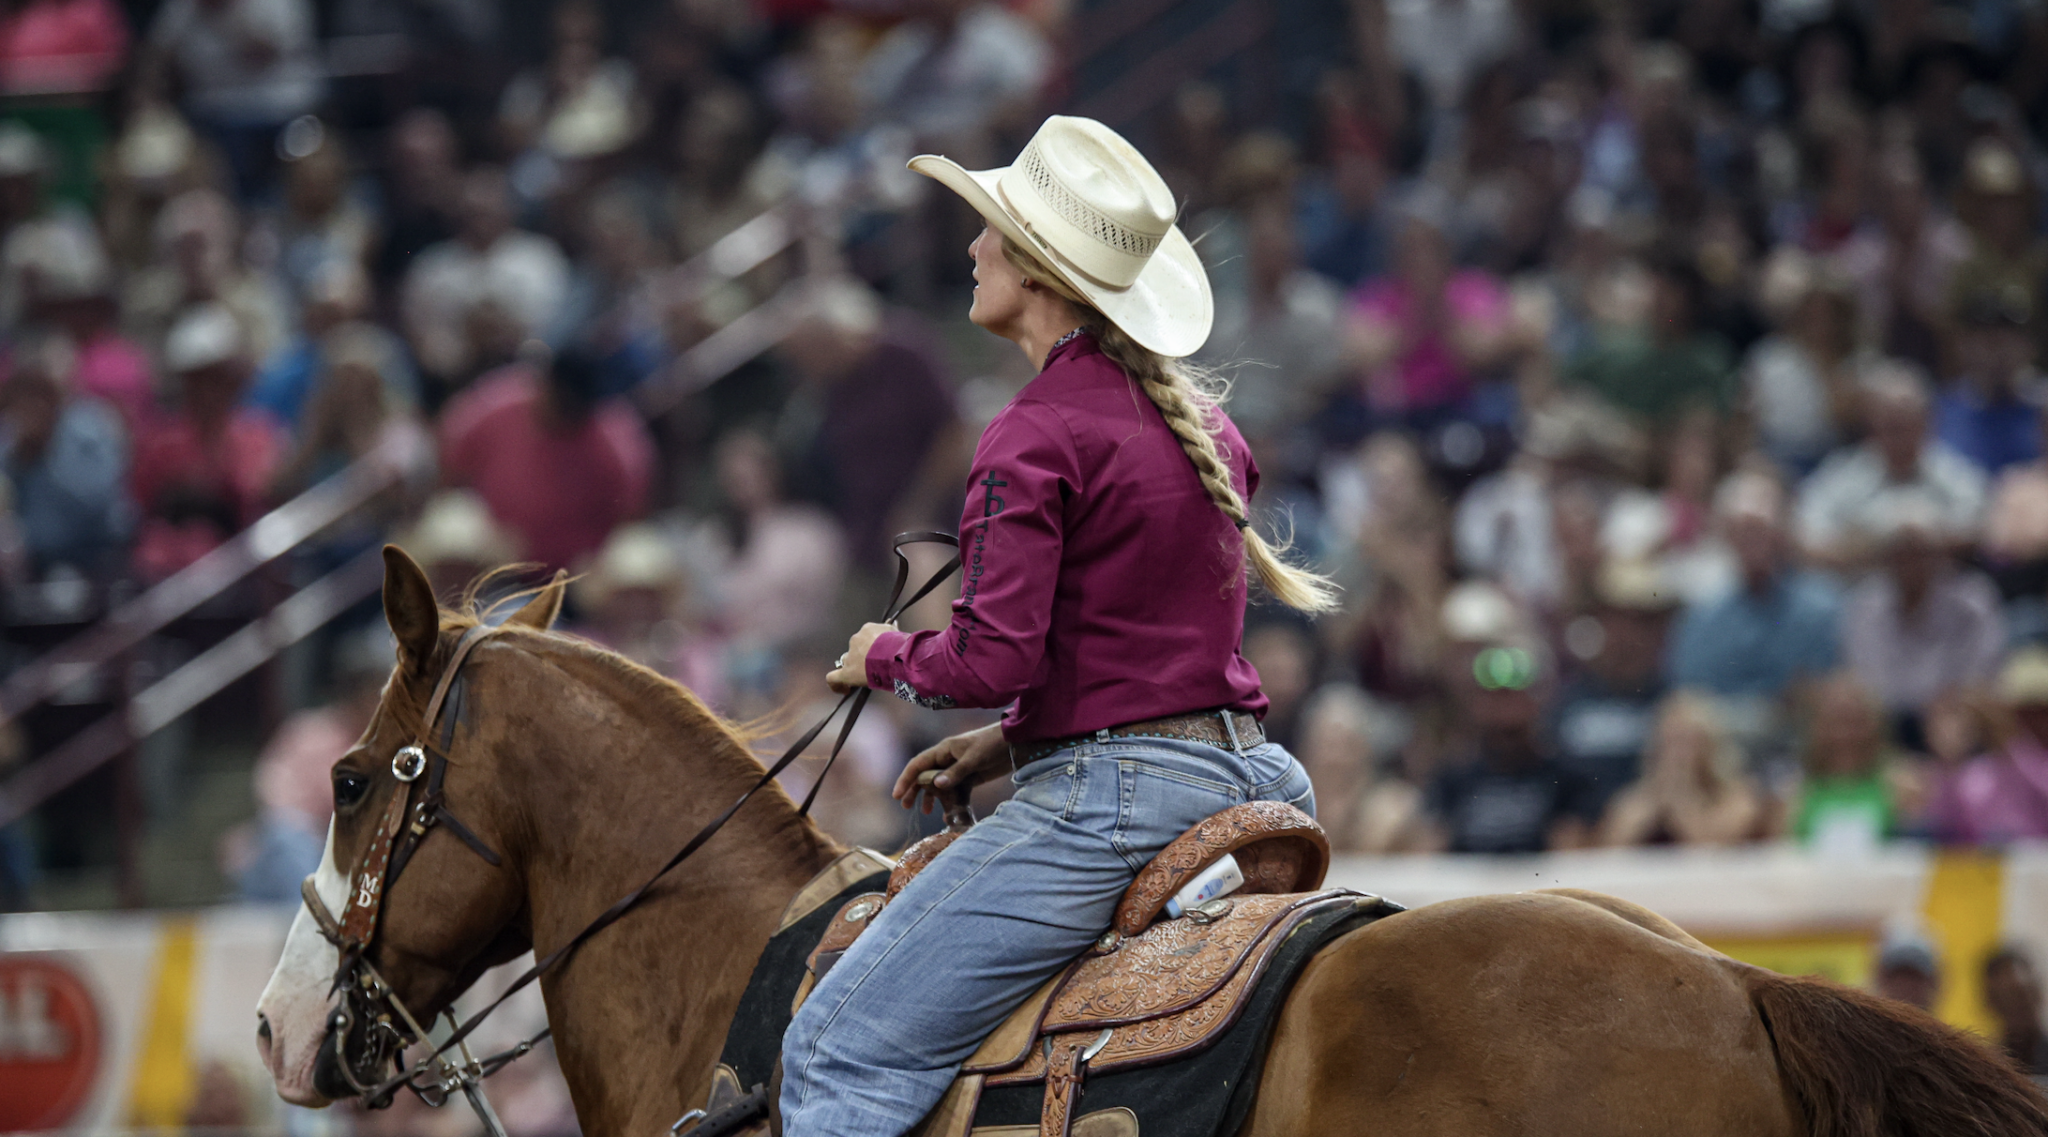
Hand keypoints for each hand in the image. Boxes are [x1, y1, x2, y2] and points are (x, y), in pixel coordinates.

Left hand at [825, 622, 894, 693]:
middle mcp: (856, 641)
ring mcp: (850, 657)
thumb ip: (891, 631)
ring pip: (848, 662)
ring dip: (854, 668)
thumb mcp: (896, 633)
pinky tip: (844, 689)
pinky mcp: (847, 673)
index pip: (865, 638)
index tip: (876, 651)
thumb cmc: (898, 644)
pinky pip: (834, 678)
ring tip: (865, 677)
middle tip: (874, 665)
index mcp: (867, 630)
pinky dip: (837, 685)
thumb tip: (893, 624)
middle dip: (862, 657)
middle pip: (855, 650)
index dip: (869, 646)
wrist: (894, 655)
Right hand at [892, 724, 1007, 812]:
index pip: (918, 764)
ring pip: (939, 784)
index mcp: (943, 750)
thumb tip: (936, 785)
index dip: (906, 779)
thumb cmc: (992, 744)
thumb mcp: (973, 758)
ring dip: (931, 797)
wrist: (1016, 742)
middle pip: (925, 775)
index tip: (897, 795)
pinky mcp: (970, 777)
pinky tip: (948, 813)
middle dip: (914, 790)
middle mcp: (947, 759)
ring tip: (925, 812)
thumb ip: (955, 772)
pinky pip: (955, 790)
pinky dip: (951, 801)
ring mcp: (959, 768)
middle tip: (906, 807)